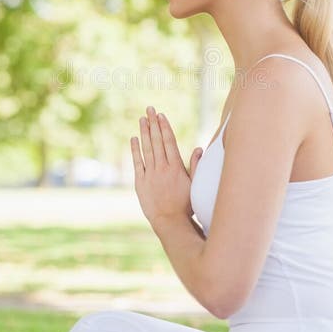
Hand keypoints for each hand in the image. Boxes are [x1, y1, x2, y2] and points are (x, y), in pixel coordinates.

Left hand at [130, 106, 202, 232]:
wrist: (170, 221)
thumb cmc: (185, 205)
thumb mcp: (194, 184)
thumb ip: (195, 165)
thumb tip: (198, 148)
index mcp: (176, 167)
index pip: (169, 142)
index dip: (165, 127)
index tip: (161, 116)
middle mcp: (162, 168)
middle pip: (157, 141)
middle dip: (153, 124)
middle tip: (150, 109)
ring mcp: (150, 175)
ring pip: (147, 149)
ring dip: (144, 132)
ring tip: (142, 119)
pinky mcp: (140, 183)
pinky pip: (137, 163)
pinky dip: (135, 150)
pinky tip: (134, 139)